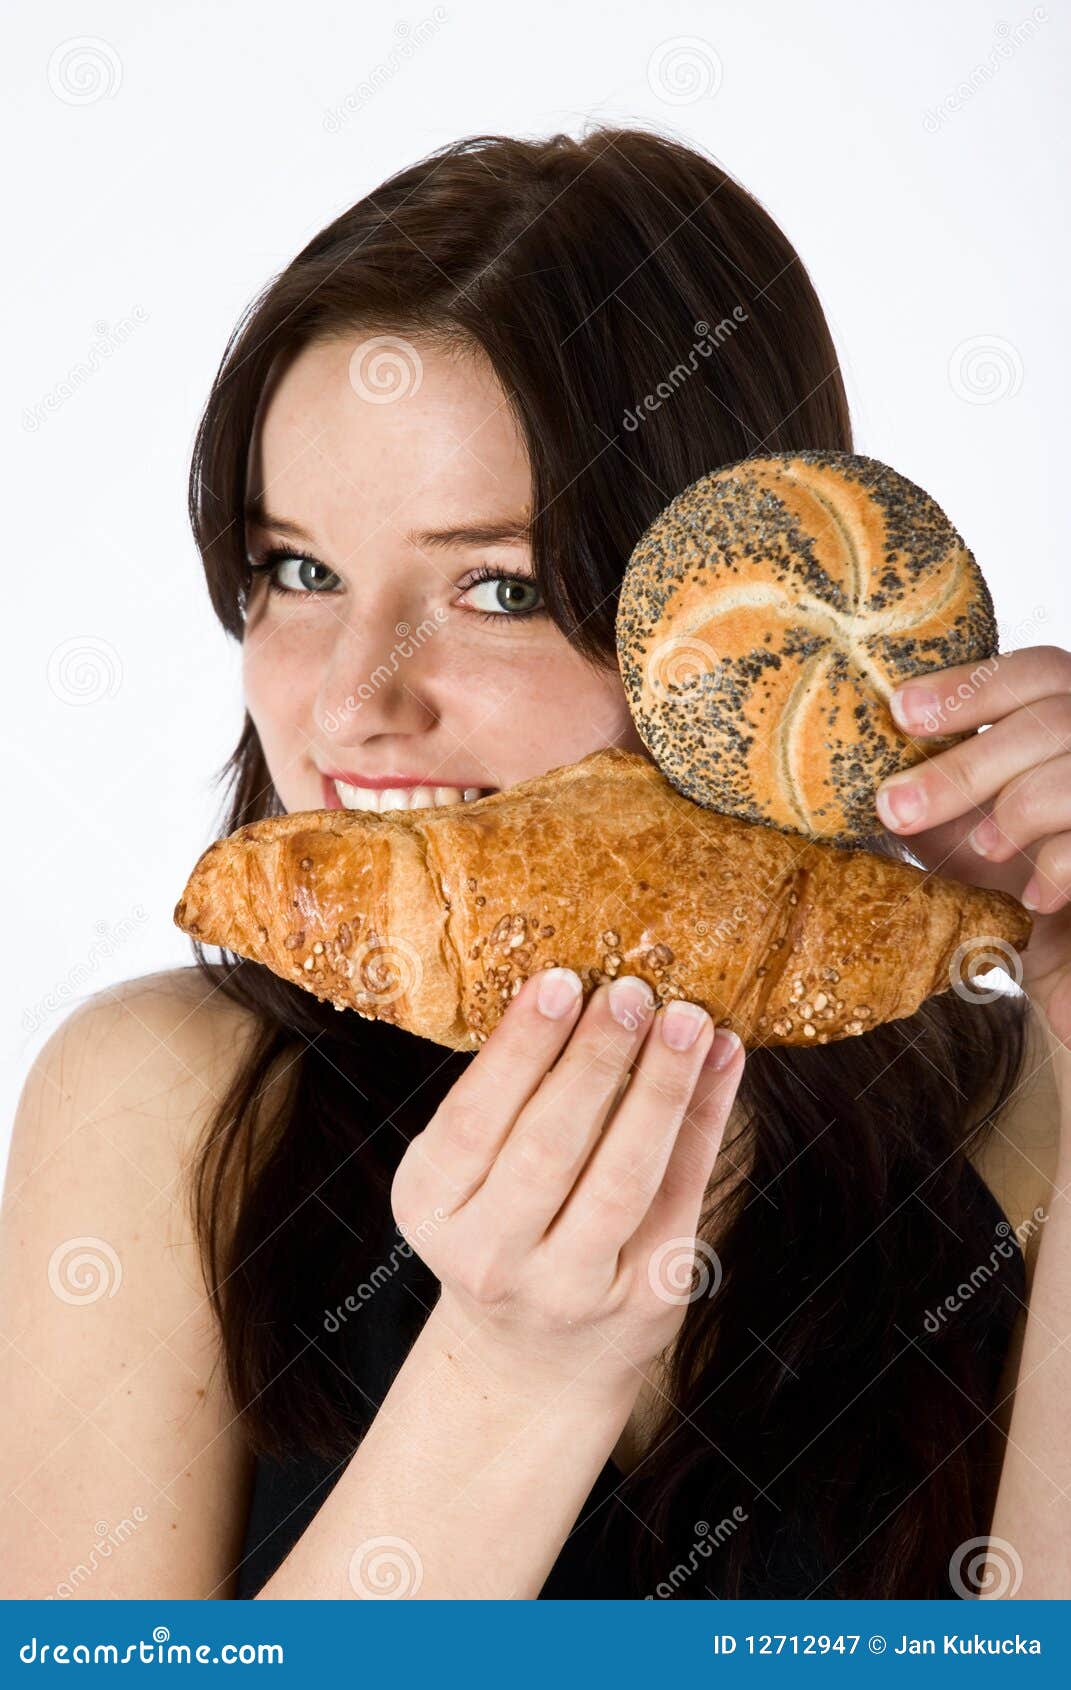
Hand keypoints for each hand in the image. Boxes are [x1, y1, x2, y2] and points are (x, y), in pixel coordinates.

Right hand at [390, 967, 743, 1401]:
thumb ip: (507, 1098)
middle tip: (631, 989)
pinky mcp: (646, 1295)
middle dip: (596, 1059)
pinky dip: (705, 1118)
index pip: (475, 1119)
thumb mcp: (466, 1176)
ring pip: (624, 1175)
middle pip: (551, 1146)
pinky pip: (681, 1192)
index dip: (520, 1048)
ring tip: (687, 1019)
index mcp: (434, 1208)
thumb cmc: (500, 1230)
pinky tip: (721, 1060)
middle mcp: (494, 1256)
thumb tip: (582, 988)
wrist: (531, 1362)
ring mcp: (572, 1285)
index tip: (561, 980)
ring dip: (662, 1087)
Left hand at [874, 644, 1070, 1047]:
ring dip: (1012, 811)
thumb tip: (849, 776)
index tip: (899, 712)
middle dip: (962, 766)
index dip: (970, 685)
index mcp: (1062, 717)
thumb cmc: (1018, 874)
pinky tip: (1032, 898)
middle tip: (894, 807)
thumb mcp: (963, 826)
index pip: (1034, 671)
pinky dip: (1056, 865)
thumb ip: (927, 794)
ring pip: (1067, 777)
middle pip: (1047, 720)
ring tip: (981, 850)